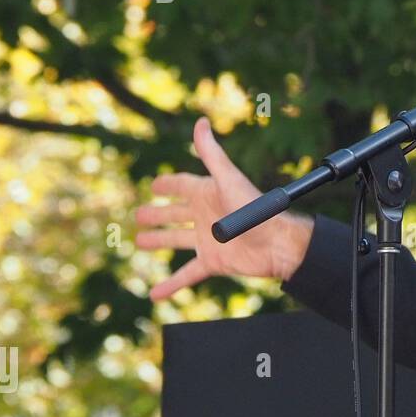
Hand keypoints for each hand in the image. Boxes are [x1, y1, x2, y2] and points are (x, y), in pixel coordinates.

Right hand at [134, 116, 313, 300]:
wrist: (277, 245)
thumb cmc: (255, 210)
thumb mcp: (228, 180)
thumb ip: (212, 154)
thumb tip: (200, 122)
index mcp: (209, 193)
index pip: (182, 185)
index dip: (168, 185)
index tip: (154, 184)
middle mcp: (207, 216)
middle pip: (176, 213)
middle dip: (157, 214)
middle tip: (138, 215)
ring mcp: (208, 240)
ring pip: (177, 240)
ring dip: (158, 241)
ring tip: (139, 242)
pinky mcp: (213, 262)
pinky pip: (186, 275)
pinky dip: (171, 284)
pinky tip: (154, 294)